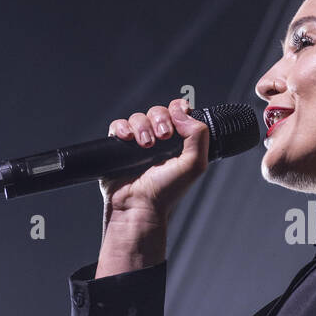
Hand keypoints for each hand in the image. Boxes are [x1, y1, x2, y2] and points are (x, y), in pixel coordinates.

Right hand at [101, 97, 208, 223]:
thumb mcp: (194, 165)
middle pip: (158, 111)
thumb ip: (198, 135)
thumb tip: (182, 111)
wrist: (140, 206)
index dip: (177, 109)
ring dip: (142, 127)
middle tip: (163, 136)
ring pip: (138, 117)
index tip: (178, 116)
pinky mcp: (118, 147)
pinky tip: (127, 139)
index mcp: (178, 143)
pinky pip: (118, 125)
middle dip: (160, 119)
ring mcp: (137, 143)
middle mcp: (159, 141)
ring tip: (145, 145)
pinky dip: (122, 128)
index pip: (178, 112)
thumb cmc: (167, 191)